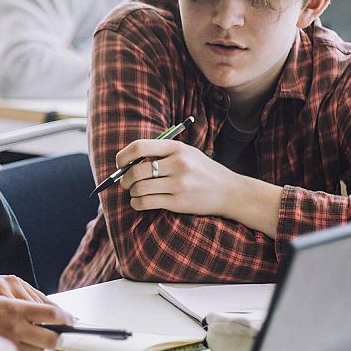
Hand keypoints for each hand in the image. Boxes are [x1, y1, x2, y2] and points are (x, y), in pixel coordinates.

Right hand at [0, 295, 68, 350]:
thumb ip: (24, 307)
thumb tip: (50, 315)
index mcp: (13, 307)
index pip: (51, 314)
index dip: (65, 318)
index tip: (71, 320)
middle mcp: (14, 326)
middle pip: (51, 338)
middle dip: (58, 338)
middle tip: (58, 335)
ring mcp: (9, 345)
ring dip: (37, 347)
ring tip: (27, 340)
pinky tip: (14, 350)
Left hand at [116, 137, 243, 216]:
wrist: (229, 192)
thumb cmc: (203, 171)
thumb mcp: (187, 153)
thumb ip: (162, 153)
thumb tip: (129, 161)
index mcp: (177, 148)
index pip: (140, 147)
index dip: (123, 156)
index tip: (120, 163)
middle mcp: (178, 164)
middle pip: (136, 170)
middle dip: (124, 178)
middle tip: (125, 183)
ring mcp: (178, 184)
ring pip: (139, 188)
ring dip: (132, 192)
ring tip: (135, 193)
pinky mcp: (178, 202)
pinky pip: (146, 203)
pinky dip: (136, 204)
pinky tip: (139, 202)